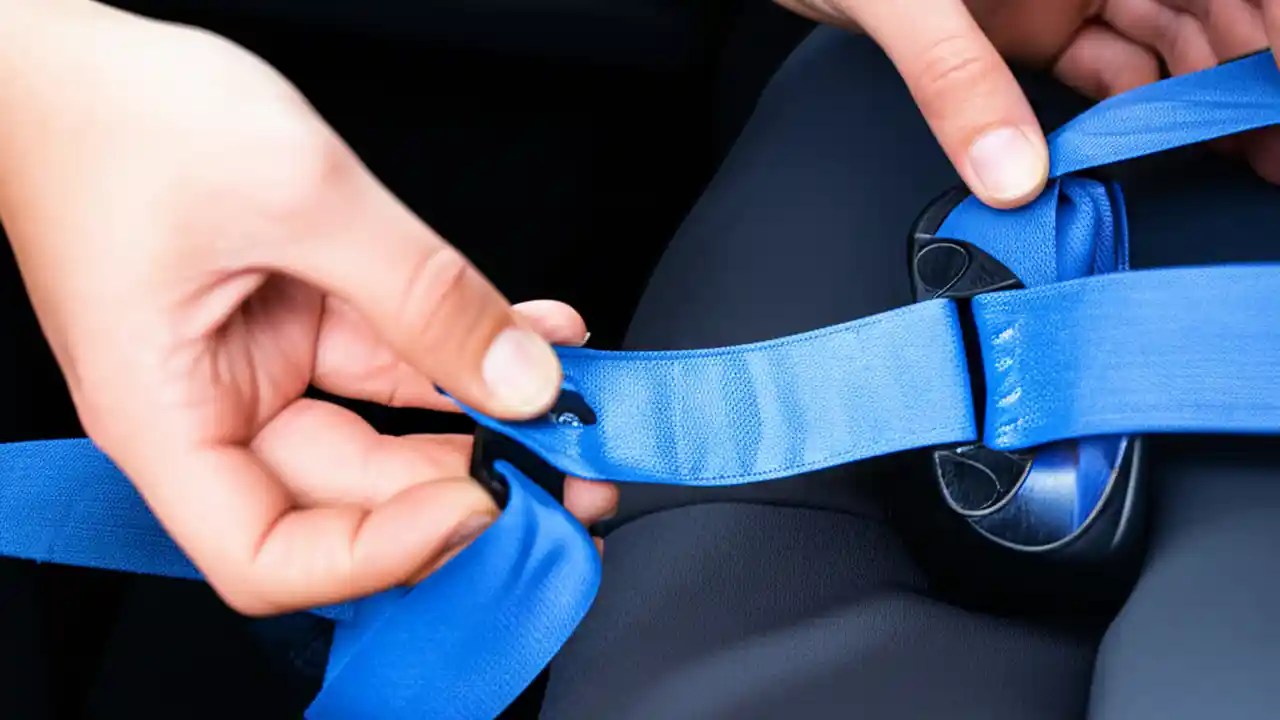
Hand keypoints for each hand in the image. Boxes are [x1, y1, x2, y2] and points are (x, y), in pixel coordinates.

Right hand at [0, 2, 615, 614]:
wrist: (73, 59)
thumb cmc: (120, 118)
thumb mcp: (299, 197)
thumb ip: (421, 294)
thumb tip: (523, 379)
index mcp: (168, 419)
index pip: (270, 555)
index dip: (379, 554)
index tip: (477, 504)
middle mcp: (215, 412)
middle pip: (352, 500)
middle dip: (468, 493)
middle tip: (571, 474)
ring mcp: (263, 370)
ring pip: (389, 435)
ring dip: (485, 425)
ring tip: (574, 406)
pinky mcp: (299, 324)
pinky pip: (395, 360)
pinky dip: (465, 349)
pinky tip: (537, 334)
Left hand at [778, 0, 1279, 198]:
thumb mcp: (902, 2)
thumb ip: (956, 80)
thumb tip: (1013, 175)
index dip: (1276, 24)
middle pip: (1210, 3)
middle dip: (1247, 75)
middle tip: (1275, 154)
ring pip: (1165, 40)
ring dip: (1198, 101)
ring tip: (1242, 164)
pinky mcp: (1029, 24)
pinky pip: (1102, 68)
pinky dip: (1126, 110)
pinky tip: (1146, 153)